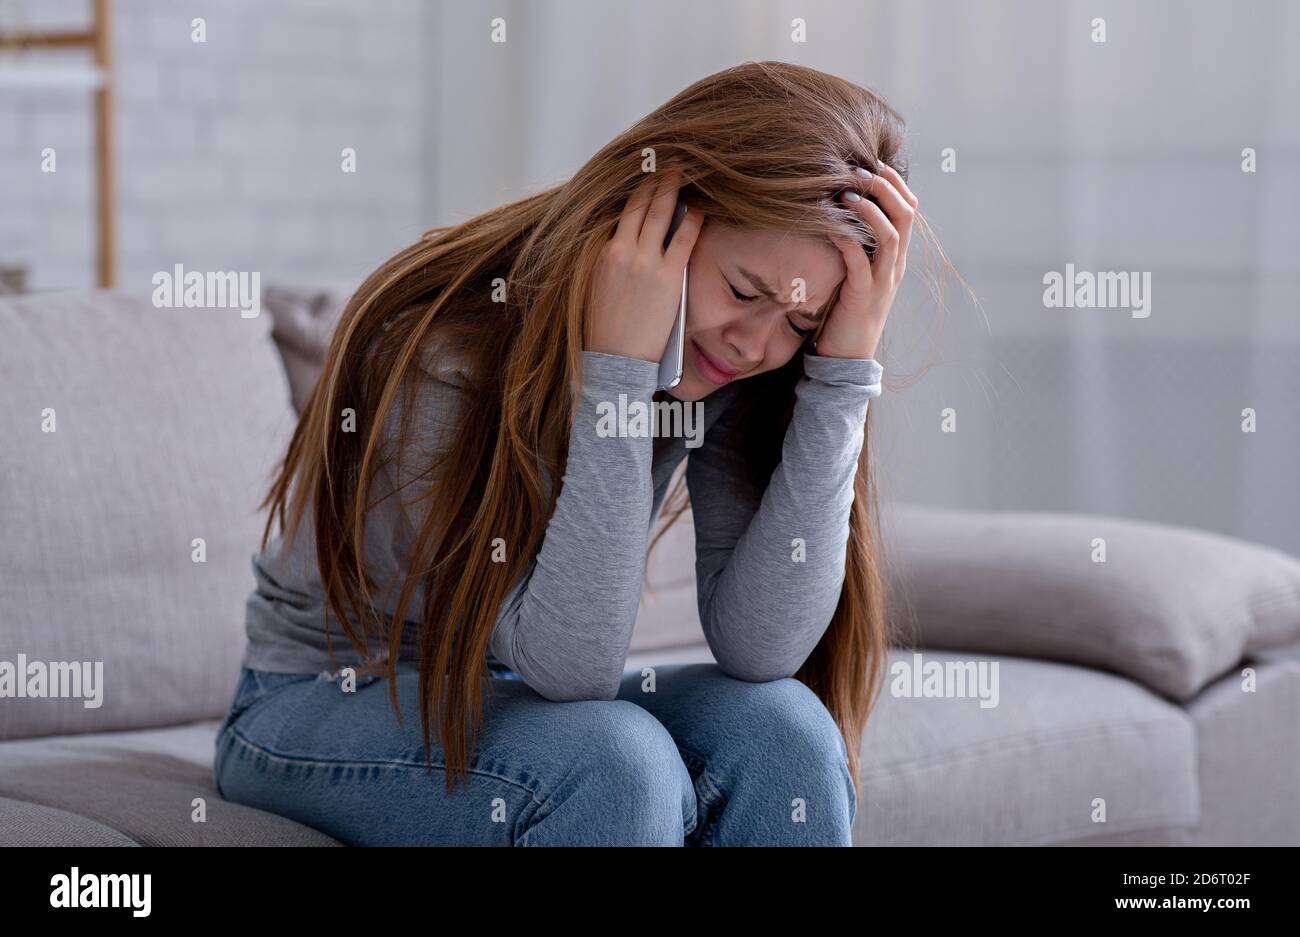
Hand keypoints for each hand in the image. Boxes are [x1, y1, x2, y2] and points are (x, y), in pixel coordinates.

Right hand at [587, 170, 701, 362]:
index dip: (640, 190)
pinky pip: (685, 238)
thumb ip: (614, 259)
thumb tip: (632, 239)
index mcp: (605, 252)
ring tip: (684, 173)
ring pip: (662, 212)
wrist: (616, 358)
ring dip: (674, 189)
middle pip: (643, 203)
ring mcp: (646, 261)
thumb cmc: (608, 329)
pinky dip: (694, 219)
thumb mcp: (599, 285)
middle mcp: (623, 250)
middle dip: (658, 179)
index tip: (649, 176)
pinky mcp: (668, 275)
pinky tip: (702, 208)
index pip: (625, 211)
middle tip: (670, 162)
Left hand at [814, 161, 918, 360]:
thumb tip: (841, 208)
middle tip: (859, 171)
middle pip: (906, 215)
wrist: (846, 356)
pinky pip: (860, 263)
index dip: (894, 182)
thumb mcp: (857, 271)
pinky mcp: (863, 297)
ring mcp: (883, 282)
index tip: (871, 161)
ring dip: (870, 210)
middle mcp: (895, 266)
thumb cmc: (845, 310)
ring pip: (891, 236)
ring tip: (846, 193)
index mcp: (896, 257)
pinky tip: (830, 225)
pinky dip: (847, 240)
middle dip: (885, 188)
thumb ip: (857, 244)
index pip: (909, 209)